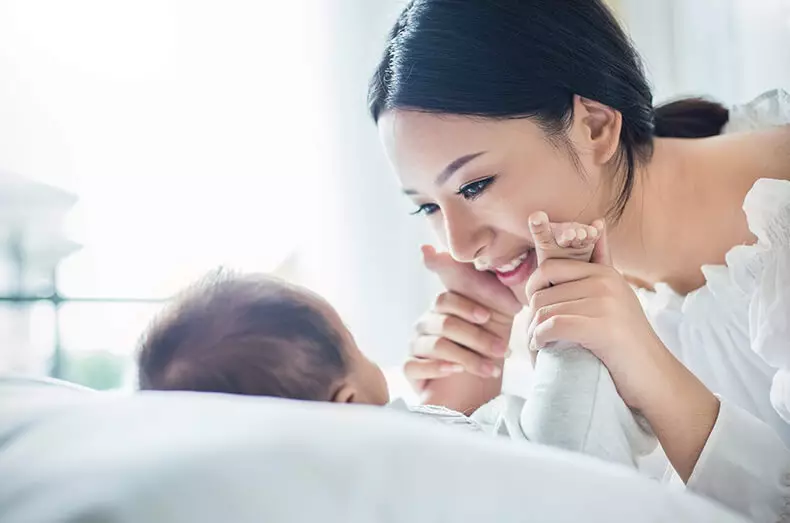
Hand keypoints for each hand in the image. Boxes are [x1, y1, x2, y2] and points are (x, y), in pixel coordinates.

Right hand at [405, 246, 520, 411]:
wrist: (481, 392)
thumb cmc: (488, 349)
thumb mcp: (496, 316)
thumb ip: (485, 287)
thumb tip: (458, 253)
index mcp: (444, 307)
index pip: (446, 298)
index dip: (467, 307)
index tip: (487, 318)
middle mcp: (426, 322)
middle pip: (445, 323)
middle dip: (478, 338)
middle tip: (502, 351)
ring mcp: (416, 345)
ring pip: (437, 345)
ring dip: (469, 358)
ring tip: (492, 369)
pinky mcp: (411, 368)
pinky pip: (415, 364)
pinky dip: (438, 368)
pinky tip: (456, 372)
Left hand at [525, 220, 718, 480]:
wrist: (655, 377)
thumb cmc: (628, 342)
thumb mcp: (618, 296)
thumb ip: (602, 264)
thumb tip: (597, 222)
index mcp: (605, 273)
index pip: (549, 269)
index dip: (533, 290)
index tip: (534, 311)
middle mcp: (605, 283)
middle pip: (542, 293)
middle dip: (531, 317)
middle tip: (533, 336)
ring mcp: (604, 303)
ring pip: (544, 311)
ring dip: (533, 333)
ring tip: (536, 346)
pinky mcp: (600, 327)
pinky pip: (552, 326)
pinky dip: (539, 340)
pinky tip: (541, 349)